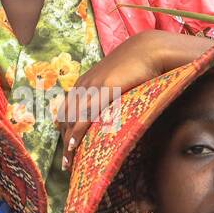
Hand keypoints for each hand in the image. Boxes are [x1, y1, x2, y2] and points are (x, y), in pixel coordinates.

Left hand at [55, 30, 167, 169]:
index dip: (64, 129)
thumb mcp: (117, 80)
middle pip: (66, 117)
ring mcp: (93, 86)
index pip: (67, 109)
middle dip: (64, 141)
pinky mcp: (105, 90)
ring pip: (73, 118)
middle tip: (66, 163)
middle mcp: (84, 84)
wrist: (148, 49)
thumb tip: (110, 111)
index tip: (67, 148)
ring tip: (68, 162)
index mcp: (85, 82)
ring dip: (68, 142)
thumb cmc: (137, 65)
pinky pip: (86, 114)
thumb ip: (109, 93)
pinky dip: (77, 131)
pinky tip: (73, 144)